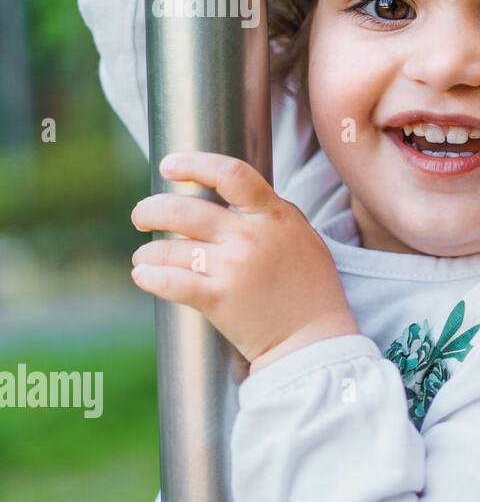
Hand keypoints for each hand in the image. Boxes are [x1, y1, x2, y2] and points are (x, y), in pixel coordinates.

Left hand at [130, 151, 357, 372]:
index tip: (170, 165)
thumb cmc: (310, 286)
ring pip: (168, 248)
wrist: (315, 336)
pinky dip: (148, 277)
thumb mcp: (302, 235)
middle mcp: (250, 237)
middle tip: (142, 217)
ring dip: (147, 253)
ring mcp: (234, 268)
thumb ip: (270, 212)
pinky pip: (168, 282)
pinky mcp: (218, 300)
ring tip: (144, 258)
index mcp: (274, 215)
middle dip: (150, 210)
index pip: (231, 174)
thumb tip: (233, 192)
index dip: (194, 164)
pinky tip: (144, 275)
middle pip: (182, 210)